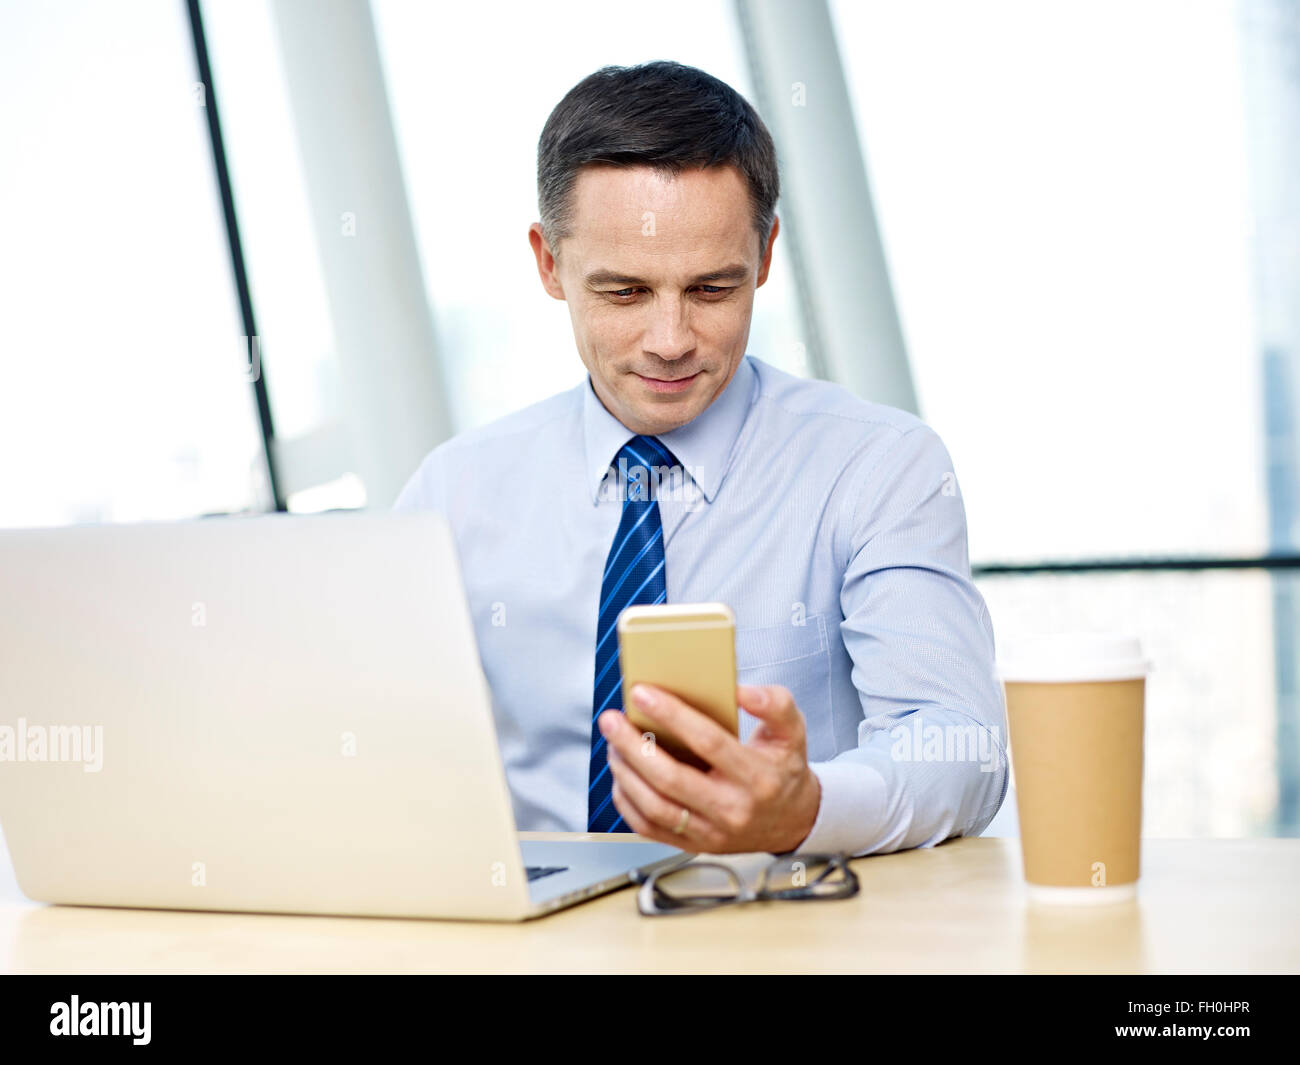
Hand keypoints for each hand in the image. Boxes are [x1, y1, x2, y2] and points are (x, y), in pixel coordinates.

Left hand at [598, 683, 821, 853]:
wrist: (792, 821)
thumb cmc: (783, 770)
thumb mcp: (792, 732)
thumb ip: (775, 705)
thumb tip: (741, 692)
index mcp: (758, 777)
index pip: (709, 742)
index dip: (673, 715)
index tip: (643, 693)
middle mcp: (733, 809)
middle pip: (671, 778)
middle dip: (634, 745)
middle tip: (612, 719)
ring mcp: (711, 832)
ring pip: (655, 806)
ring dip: (626, 772)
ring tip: (613, 743)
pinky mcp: (694, 844)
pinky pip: (649, 827)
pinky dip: (627, 801)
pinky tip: (621, 775)